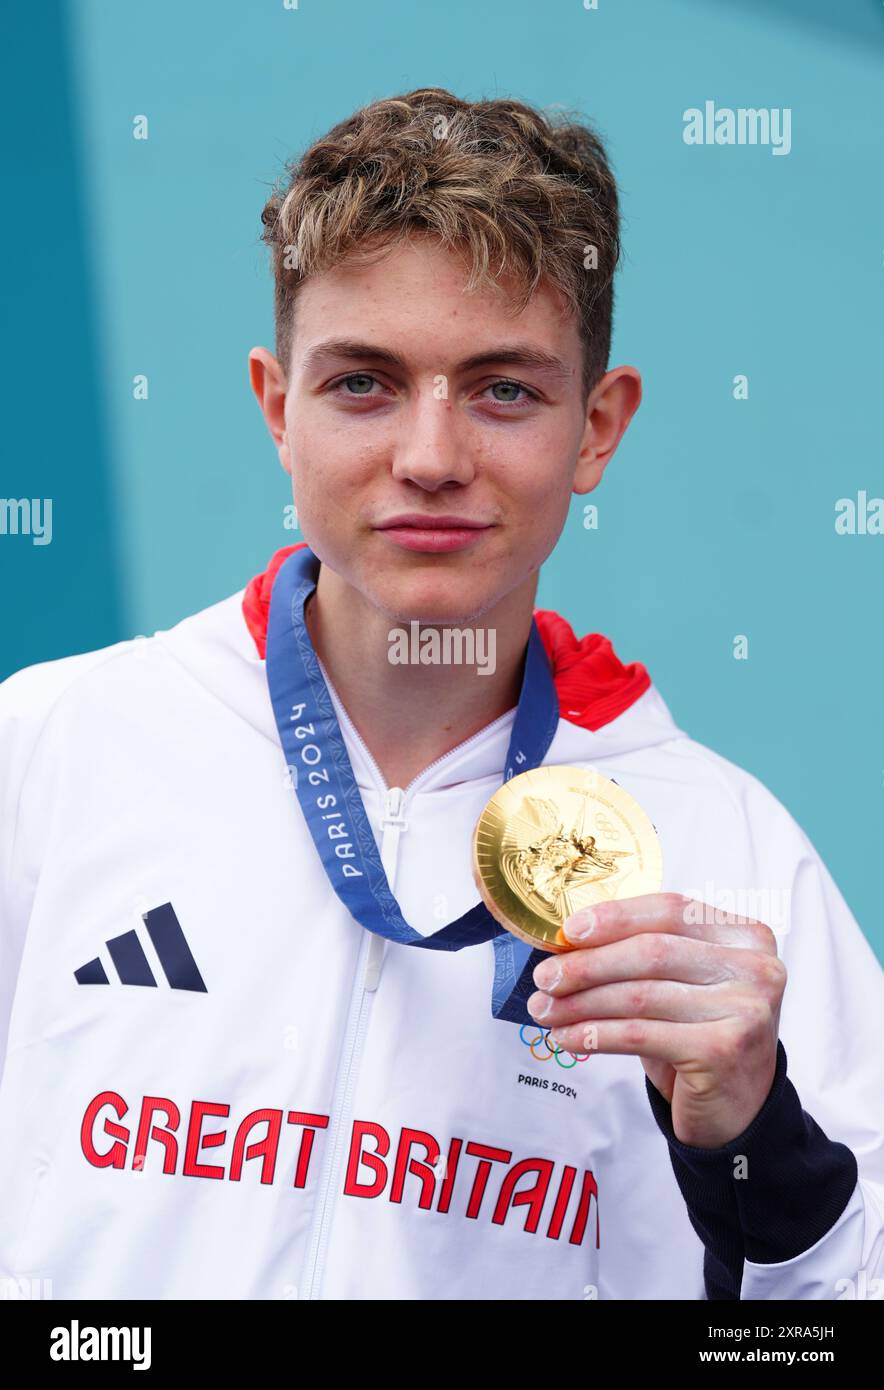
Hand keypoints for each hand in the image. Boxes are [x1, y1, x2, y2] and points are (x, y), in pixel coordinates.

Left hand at [525, 892, 785, 1147]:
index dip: (615, 917)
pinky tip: (568, 1037)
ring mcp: (744, 1010)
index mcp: (746, 934)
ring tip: (545, 1010)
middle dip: (588, 964)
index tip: (568, 931)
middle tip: (544, 977)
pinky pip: (641, 1034)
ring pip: (640, 995)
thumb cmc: (700, 1033)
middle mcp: (755, 967)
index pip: (671, 910)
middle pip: (652, 951)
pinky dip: (596, 1034)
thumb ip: (642, 952)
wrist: (738, 1107)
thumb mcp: (680, 983)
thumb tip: (568, 940)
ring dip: (582, 1003)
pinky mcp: (723, 1051)